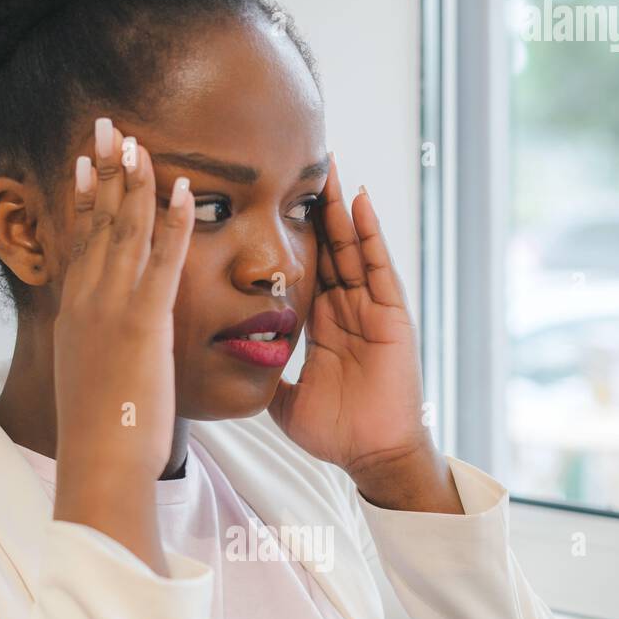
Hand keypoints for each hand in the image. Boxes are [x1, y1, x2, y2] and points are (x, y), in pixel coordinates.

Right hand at [53, 117, 193, 484]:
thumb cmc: (102, 434)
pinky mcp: (143, 324)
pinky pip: (163, 262)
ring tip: (138, 140)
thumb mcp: (95, 381)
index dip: (85, 198)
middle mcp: (88, 302)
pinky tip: (186, 190)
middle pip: (98, 223)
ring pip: (124, 231)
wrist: (99, 461)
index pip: (81, 243)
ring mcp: (112, 310)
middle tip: (108, 126)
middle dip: (104, 170)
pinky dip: (175, 223)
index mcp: (76, 315)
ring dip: (134, 181)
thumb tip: (110, 347)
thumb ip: (104, 351)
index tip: (87, 162)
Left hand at [267, 154, 460, 511]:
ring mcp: (369, 308)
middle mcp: (345, 309)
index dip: (285, 236)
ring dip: (340, 207)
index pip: (300, 268)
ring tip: (327, 167)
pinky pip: (378, 266)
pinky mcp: (391, 315)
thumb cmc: (336, 433)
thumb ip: (263, 379)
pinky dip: (370, 233)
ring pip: (351, 246)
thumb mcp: (285, 400)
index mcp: (320, 323)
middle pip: (326, 246)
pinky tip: (358, 201)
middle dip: (313, 208)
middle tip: (294, 164)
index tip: (264, 204)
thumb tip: (227, 373)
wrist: (372, 455)